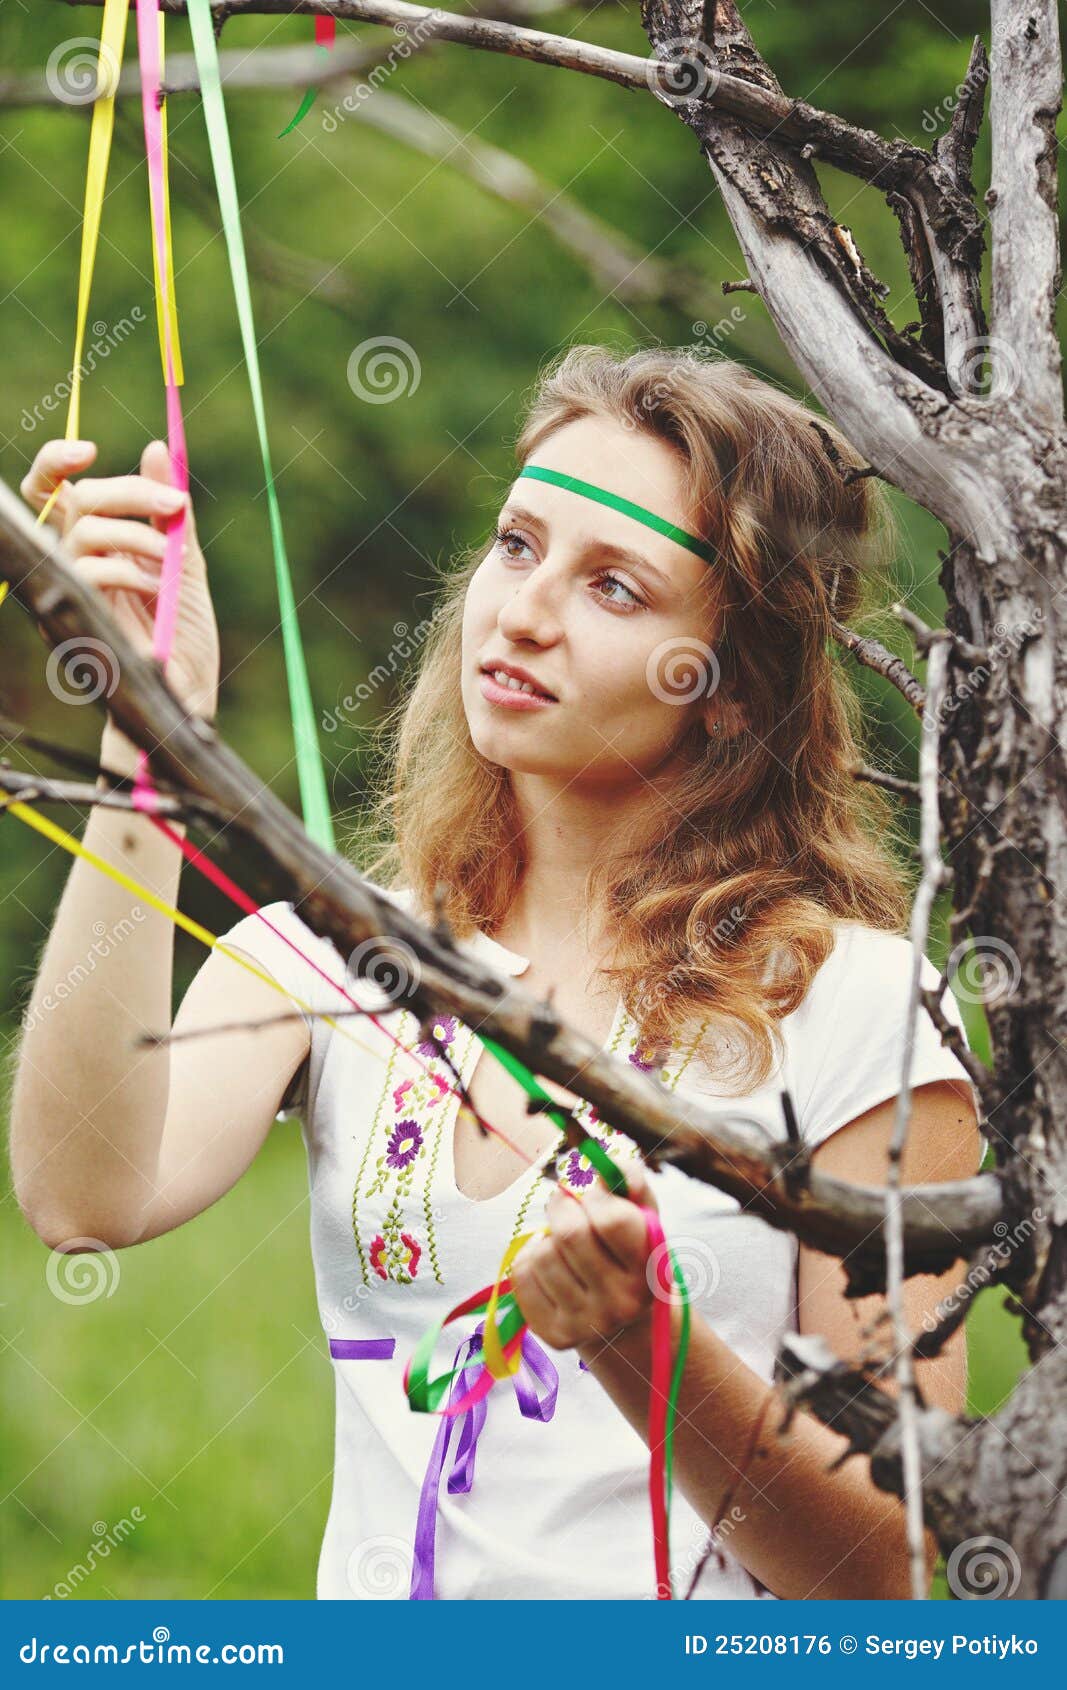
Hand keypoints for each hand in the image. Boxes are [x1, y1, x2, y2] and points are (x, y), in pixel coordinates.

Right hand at [20, 437, 220, 721]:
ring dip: (136, 536)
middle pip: (72, 499)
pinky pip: (86, 570)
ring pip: (80, 530)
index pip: (51, 490)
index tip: (89, 450)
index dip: (56, 462)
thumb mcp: (183, 561)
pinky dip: (129, 571)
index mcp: (91, 543)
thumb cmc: (181, 634)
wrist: (187, 692)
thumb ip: (168, 510)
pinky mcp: (74, 618)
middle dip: (128, 492)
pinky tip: (156, 591)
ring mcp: (67, 590)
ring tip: (170, 562)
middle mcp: (69, 562)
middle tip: (175, 506)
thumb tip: (157, 449)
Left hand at [510, 1155, 664, 1352]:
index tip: (593, 1189)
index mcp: (650, 1269)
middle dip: (561, 1204)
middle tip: (563, 1200)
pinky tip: (548, 1262)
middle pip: (570, 1234)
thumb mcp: (642, 1212)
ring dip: (546, 1235)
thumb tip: (603, 1165)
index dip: (595, 1192)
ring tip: (561, 1240)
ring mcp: (588, 1323)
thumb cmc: (630, 1249)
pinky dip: (529, 1257)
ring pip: (543, 1254)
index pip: (612, 1220)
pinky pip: (522, 1275)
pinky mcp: (556, 1335)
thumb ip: (629, 1179)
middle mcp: (622, 1303)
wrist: (624, 1317)